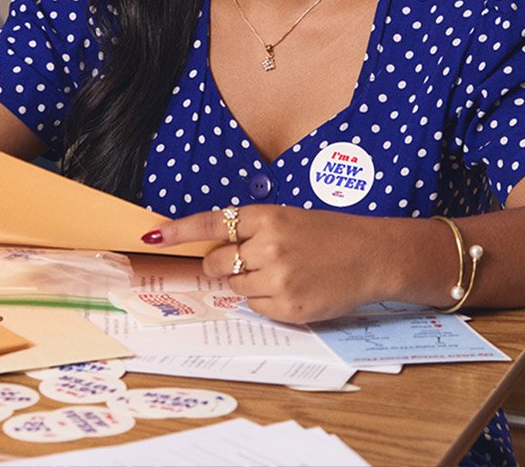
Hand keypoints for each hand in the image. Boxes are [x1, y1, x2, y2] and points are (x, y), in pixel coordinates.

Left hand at [150, 204, 401, 323]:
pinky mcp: (288, 306)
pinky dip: (267, 302)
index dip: (178, 230)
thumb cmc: (329, 235)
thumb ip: (253, 232)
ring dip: (250, 284)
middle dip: (223, 266)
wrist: (372, 256)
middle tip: (250, 262)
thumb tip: (214, 255)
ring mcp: (278, 278)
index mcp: (267, 217)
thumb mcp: (289, 219)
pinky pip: (257, 308)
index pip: (211, 223)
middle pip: (217, 263)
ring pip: (235, 288)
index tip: (151, 236)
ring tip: (284, 273)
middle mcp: (269, 246)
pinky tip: (293, 289)